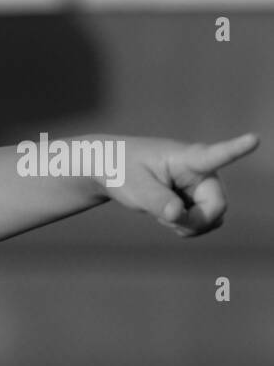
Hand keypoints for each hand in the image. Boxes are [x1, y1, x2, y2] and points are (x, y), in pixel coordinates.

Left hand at [110, 133, 258, 237]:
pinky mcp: (198, 198)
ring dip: (189, 225)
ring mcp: (203, 186)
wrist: (113, 169)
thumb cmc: (122, 170)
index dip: (237, 149)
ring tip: (163, 212)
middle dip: (194, 221)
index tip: (253, 139)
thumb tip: (178, 216)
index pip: (216, 155)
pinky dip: (187, 226)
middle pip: (217, 206)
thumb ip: (156, 201)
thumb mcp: (134, 187)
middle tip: (166, 219)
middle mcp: (203, 171)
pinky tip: (170, 216)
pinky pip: (204, 222)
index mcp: (188, 158)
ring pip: (212, 217)